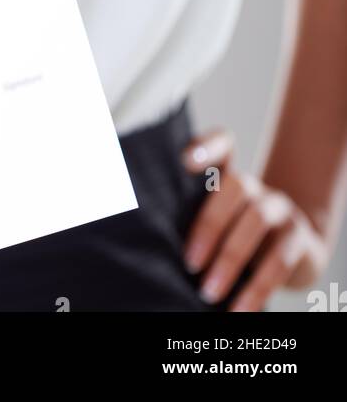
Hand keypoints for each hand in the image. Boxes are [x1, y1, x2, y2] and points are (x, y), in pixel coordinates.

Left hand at [181, 125, 327, 310]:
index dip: (206, 146)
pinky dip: (258, 288)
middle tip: (189, 264)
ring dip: (231, 259)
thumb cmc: (236, 236)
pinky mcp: (299, 236)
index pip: (222, 144)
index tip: (184, 161)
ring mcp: (279, 207)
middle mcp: (253, 186)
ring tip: (208, 292)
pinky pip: (280, 260)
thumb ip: (190, 219)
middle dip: (209, 225)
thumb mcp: (215, 224)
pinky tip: (241, 309)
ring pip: (257, 220)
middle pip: (234, 187)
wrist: (293, 250)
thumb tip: (154, 242)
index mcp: (227, 176)